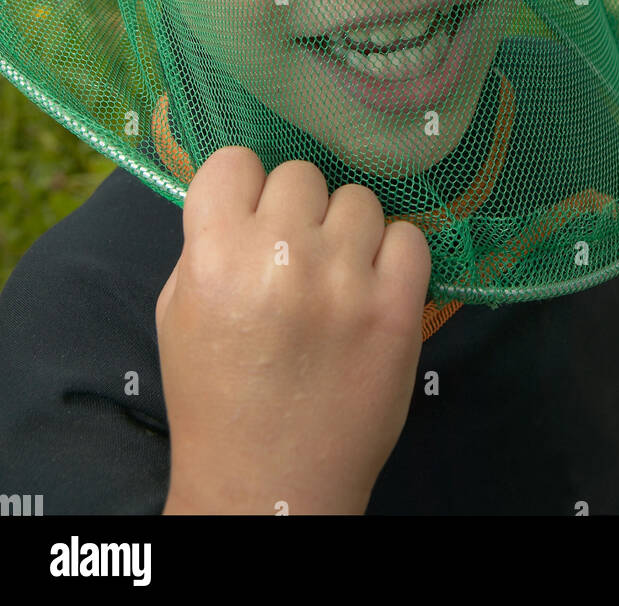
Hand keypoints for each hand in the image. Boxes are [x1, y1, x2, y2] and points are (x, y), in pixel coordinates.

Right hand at [155, 148, 430, 514]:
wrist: (270, 486)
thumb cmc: (217, 399)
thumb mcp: (179, 312)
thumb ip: (208, 242)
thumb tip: (249, 193)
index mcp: (215, 257)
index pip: (235, 160)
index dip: (243, 187)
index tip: (251, 214)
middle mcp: (281, 258)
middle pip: (301, 175)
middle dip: (297, 211)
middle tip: (294, 256)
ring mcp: (345, 281)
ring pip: (358, 199)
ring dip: (346, 231)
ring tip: (334, 278)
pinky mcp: (396, 309)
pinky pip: (410, 236)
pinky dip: (394, 255)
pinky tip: (371, 287)